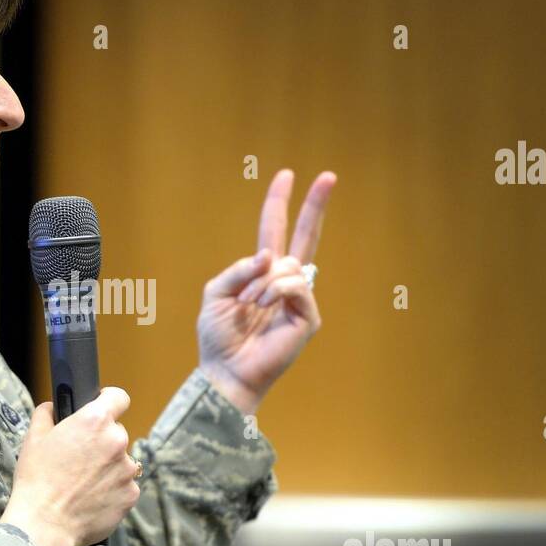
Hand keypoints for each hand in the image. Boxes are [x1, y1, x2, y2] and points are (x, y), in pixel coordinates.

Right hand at [0, 387, 141, 545]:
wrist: (43, 524)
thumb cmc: (36, 481)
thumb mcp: (33, 438)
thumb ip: (46, 414)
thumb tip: (53, 407)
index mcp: (94, 421)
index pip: (118, 397)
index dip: (109, 401)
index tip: (103, 407)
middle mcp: (116, 441)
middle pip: (116, 433)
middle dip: (101, 441)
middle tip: (80, 457)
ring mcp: (126, 470)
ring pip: (121, 461)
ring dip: (108, 467)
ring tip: (83, 482)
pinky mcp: (130, 494)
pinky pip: (124, 485)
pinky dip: (112, 490)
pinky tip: (91, 497)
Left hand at [196, 169, 336, 414]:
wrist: (225, 370)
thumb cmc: (219, 337)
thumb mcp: (216, 292)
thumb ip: (239, 268)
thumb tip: (269, 256)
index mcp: (261, 274)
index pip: (274, 232)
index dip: (278, 204)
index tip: (285, 175)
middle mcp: (284, 283)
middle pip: (306, 237)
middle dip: (316, 206)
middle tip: (329, 176)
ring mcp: (299, 300)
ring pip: (289, 267)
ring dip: (262, 283)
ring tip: (249, 305)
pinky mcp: (308, 317)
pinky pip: (295, 286)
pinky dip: (273, 292)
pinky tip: (261, 308)